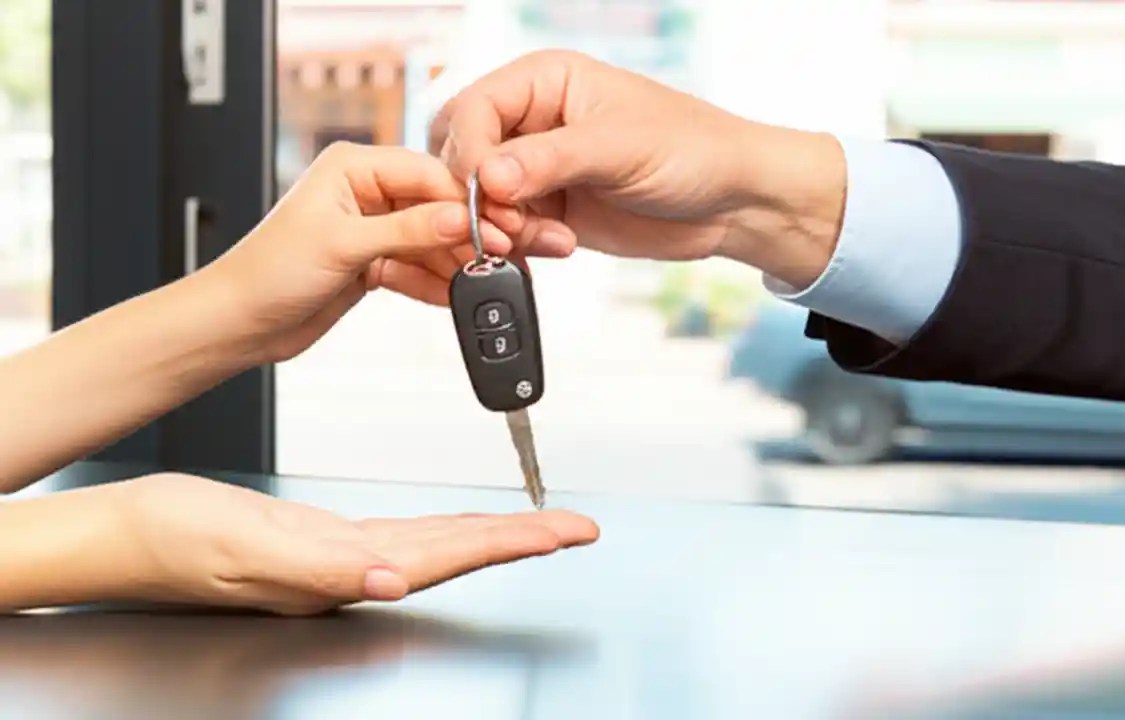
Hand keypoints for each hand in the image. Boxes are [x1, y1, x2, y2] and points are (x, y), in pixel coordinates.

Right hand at [1, 474, 597, 615]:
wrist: (123, 535)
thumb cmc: (171, 543)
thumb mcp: (245, 549)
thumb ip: (321, 567)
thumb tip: (392, 579)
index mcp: (343, 571)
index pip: (448, 556)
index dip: (510, 544)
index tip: (563, 533)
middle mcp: (350, 568)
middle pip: (456, 552)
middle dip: (520, 539)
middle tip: (575, 528)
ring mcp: (335, 557)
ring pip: (434, 543)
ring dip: (489, 535)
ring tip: (536, 527)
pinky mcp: (317, 541)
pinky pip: (399, 534)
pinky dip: (438, 529)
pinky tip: (454, 528)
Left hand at [203, 142, 546, 363]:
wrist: (239, 324)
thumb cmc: (267, 272)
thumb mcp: (344, 245)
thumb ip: (407, 231)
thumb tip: (458, 219)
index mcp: (353, 168)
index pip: (427, 174)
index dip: (465, 202)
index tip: (497, 225)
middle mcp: (365, 193)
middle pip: (436, 208)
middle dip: (467, 235)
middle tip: (501, 257)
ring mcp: (371, 230)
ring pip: (431, 242)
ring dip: (456, 263)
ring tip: (485, 281)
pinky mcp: (373, 263)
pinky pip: (418, 268)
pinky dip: (436, 283)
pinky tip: (457, 295)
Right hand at [431, 50, 847, 286]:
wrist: (731, 202)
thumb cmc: (691, 149)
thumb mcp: (618, 147)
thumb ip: (548, 160)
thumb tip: (488, 177)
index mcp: (543, 80)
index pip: (472, 109)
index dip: (470, 153)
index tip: (487, 192)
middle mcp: (532, 121)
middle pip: (461, 155)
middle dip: (477, 196)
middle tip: (507, 226)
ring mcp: (537, 169)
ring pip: (480, 201)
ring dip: (502, 228)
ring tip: (548, 240)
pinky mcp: (549, 211)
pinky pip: (507, 231)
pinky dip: (521, 247)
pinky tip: (559, 247)